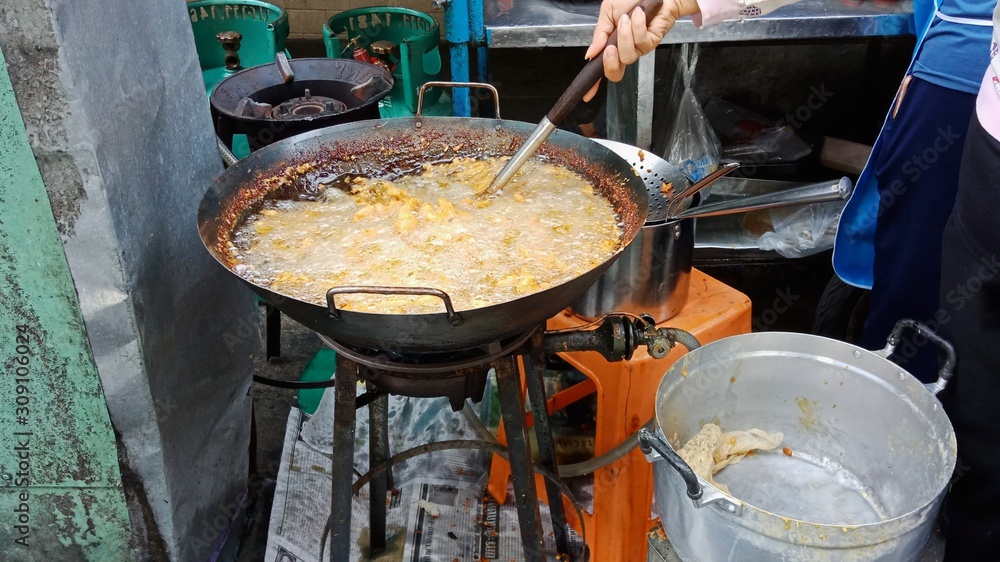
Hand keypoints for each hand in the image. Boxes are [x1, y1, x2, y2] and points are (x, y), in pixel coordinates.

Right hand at [583, 0, 700, 100]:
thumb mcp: (607, 13)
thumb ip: (599, 34)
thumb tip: (590, 55)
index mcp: (612, 45)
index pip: (601, 68)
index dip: (594, 83)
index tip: (587, 95)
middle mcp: (625, 50)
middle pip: (615, 73)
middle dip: (610, 62)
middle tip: (609, 48)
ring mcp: (639, 48)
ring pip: (627, 56)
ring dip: (625, 36)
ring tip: (627, 18)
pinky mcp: (652, 42)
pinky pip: (641, 42)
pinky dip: (638, 27)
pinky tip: (639, 14)